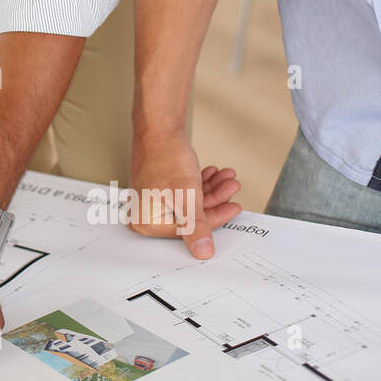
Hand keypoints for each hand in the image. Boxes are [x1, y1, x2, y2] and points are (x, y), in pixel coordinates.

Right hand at [130, 129, 241, 257]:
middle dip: (215, 198)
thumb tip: (203, 252)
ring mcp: (152, 199)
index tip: (233, 207)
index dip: (216, 218)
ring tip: (225, 178)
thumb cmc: (164, 156)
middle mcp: (146, 214)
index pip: (189, 230)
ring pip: (189, 201)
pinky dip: (200, 183)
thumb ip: (196, 227)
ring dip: (211, 189)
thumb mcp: (187, 196)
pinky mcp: (158, 187)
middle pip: (190, 215)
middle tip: (232, 187)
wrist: (157, 127)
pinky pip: (183, 191)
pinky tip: (211, 174)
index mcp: (147, 222)